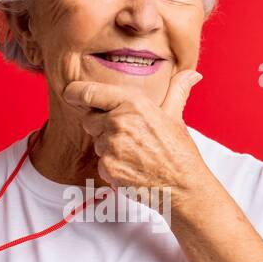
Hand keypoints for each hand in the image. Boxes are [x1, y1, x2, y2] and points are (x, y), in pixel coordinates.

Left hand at [60, 68, 207, 195]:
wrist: (183, 186)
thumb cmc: (179, 151)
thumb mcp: (176, 116)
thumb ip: (177, 90)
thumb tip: (192, 75)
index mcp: (133, 103)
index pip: (91, 93)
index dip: (76, 92)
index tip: (70, 93)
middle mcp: (119, 122)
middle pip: (90, 120)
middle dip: (103, 127)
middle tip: (128, 137)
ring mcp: (112, 146)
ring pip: (97, 143)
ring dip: (109, 149)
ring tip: (135, 154)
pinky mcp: (108, 167)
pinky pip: (101, 163)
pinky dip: (113, 168)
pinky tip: (132, 169)